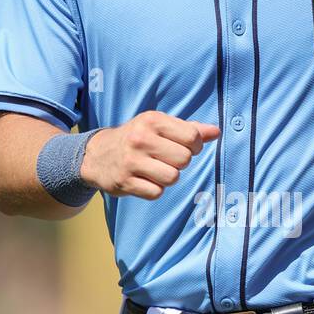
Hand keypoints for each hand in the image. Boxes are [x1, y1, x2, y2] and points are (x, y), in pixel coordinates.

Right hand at [81, 111, 219, 199]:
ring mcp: (131, 161)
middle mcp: (141, 139)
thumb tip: (216, 132)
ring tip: (156, 170)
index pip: (192, 137)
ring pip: (172, 177)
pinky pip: (157, 193)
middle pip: (184, 159)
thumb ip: (189, 129)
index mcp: (152, 120)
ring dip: (168, 177)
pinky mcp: (125, 182)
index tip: (184, 147)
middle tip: (166, 159)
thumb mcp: (159, 127)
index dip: (194, 146)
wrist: (96, 155)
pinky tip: (145, 180)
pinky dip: (155, 189)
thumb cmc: (137, 139)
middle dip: (180, 162)